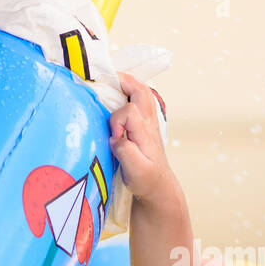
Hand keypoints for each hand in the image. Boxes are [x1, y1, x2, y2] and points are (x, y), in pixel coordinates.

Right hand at [109, 72, 171, 200]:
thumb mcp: (136, 170)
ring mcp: (148, 122)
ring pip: (141, 93)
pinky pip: (138, 100)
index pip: (130, 111)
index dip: (117, 120)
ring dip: (126, 84)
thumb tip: (115, 136)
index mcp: (145, 132)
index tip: (113, 137)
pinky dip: (127, 92)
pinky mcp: (144, 125)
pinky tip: (115, 95)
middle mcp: (148, 123)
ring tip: (109, 81)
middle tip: (105, 78)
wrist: (158, 186)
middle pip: (141, 91)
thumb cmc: (146, 180)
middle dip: (123, 81)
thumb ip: (125, 151)